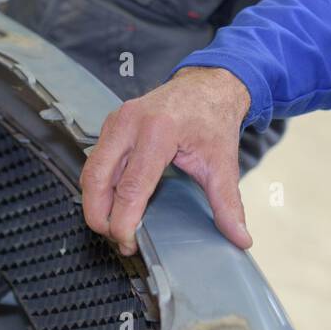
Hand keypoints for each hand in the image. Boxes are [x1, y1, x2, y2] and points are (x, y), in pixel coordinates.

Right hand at [81, 66, 252, 255]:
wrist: (208, 86)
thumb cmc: (212, 118)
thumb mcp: (223, 162)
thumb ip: (227, 203)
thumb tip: (239, 237)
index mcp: (159, 131)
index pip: (131, 187)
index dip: (124, 221)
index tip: (130, 243)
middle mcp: (131, 122)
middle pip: (98, 178)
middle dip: (99, 215)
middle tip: (116, 239)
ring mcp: (118, 120)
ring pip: (91, 170)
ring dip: (96, 202)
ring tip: (114, 224)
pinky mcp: (112, 123)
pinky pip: (96, 160)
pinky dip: (99, 185)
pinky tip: (114, 202)